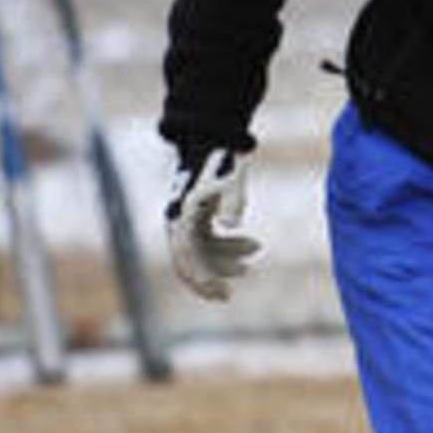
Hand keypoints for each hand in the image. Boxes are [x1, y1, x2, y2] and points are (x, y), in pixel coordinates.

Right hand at [165, 144, 260, 299]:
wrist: (216, 137)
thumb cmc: (225, 159)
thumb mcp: (233, 180)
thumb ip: (233, 201)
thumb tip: (230, 224)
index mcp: (182, 214)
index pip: (184, 255)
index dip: (200, 278)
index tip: (220, 292)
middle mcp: (179, 218)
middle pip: (188, 259)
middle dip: (208, 278)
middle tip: (229, 295)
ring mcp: (188, 217)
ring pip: (202, 251)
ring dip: (224, 260)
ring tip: (251, 264)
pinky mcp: (198, 215)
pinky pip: (208, 241)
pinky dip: (228, 248)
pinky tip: (252, 248)